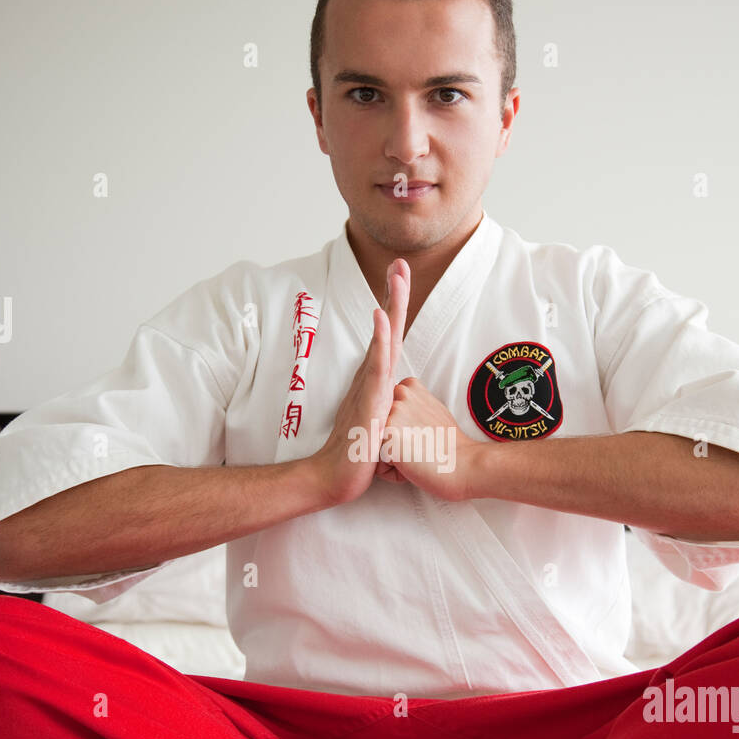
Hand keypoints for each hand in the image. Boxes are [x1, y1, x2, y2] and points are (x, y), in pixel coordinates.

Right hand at [311, 256, 410, 504]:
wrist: (337, 476)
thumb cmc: (358, 453)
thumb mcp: (379, 424)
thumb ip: (386, 407)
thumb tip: (394, 402)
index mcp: (376, 380)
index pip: (390, 338)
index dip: (395, 308)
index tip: (401, 280)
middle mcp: (372, 376)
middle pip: (387, 328)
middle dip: (395, 294)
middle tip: (400, 263)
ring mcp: (369, 385)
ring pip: (384, 338)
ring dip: (391, 304)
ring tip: (396, 276)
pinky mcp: (369, 398)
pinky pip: (376, 363)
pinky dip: (378, 337)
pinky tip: (380, 315)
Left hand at [374, 376, 481, 500]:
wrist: (463, 464)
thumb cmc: (449, 445)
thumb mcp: (433, 410)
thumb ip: (413, 404)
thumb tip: (401, 406)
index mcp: (409, 386)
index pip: (384, 414)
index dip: (401, 431)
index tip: (422, 434)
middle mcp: (398, 394)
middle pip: (377, 429)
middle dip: (392, 443)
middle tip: (419, 446)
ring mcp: (392, 412)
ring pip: (375, 446)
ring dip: (391, 457)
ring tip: (416, 454)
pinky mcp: (388, 433)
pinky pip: (376, 463)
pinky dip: (392, 471)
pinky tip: (412, 464)